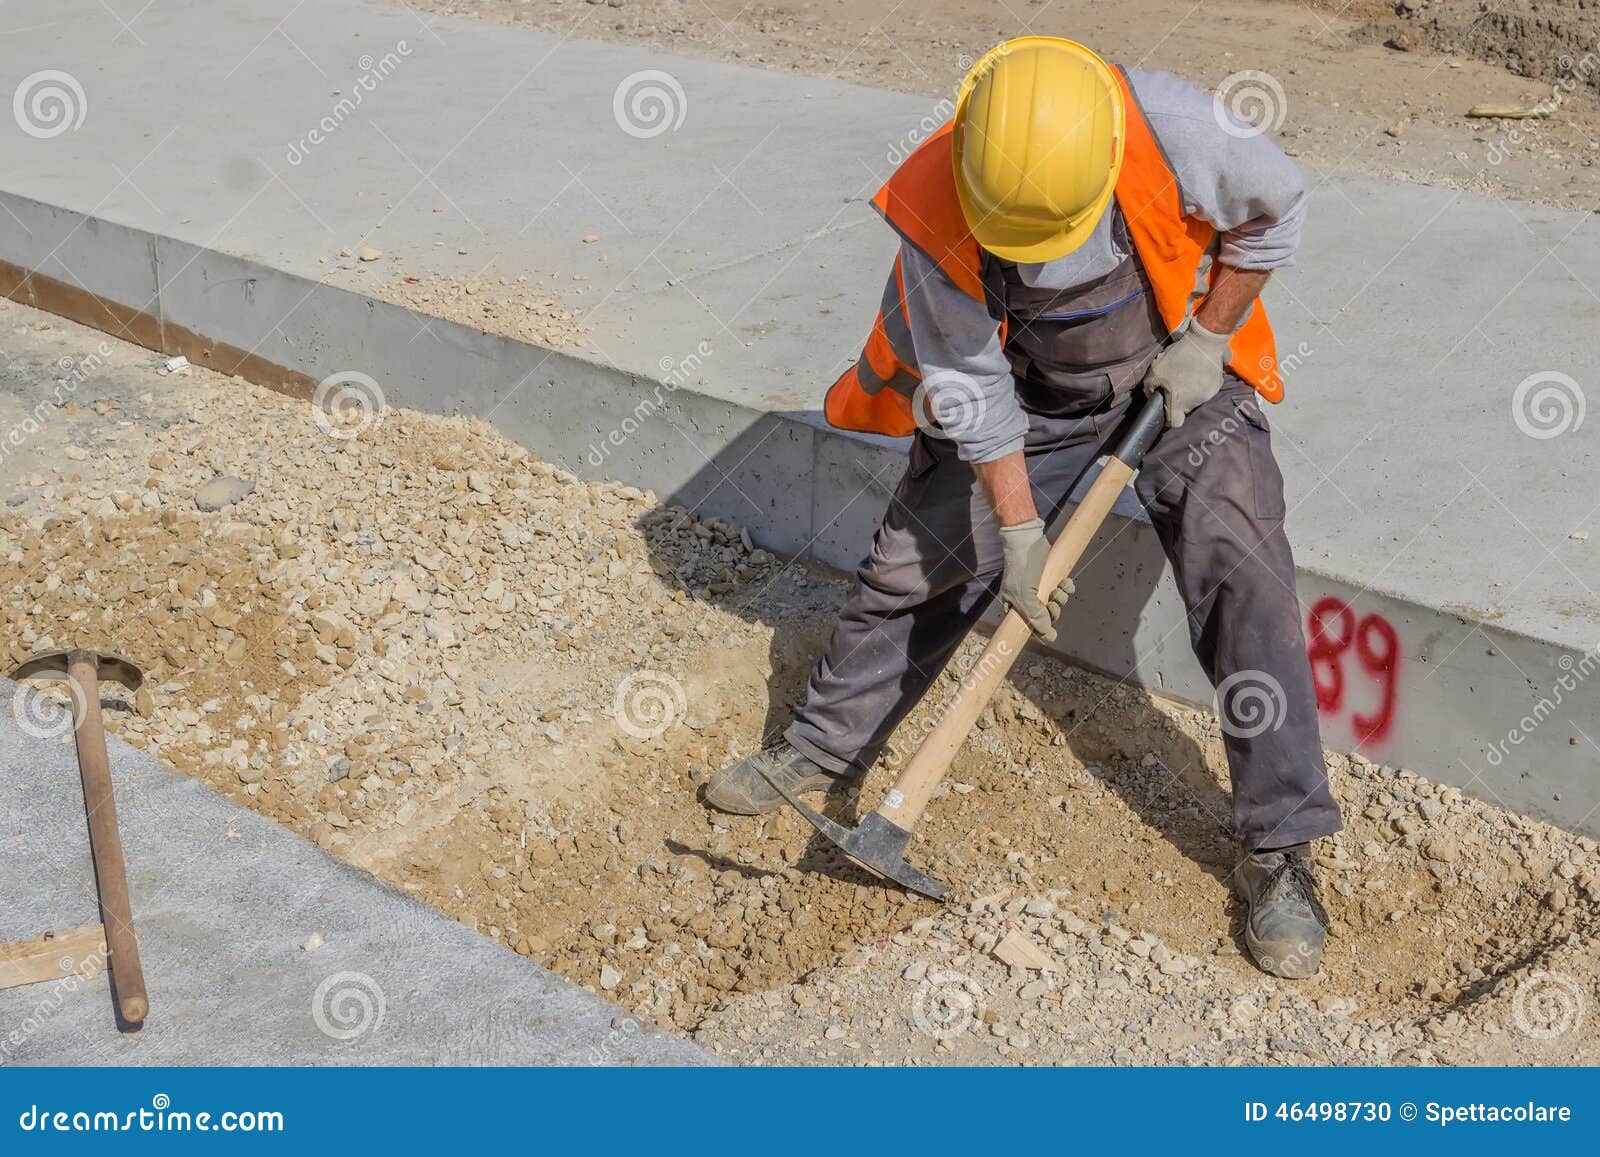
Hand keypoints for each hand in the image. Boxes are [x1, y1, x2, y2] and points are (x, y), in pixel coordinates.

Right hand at [998, 518, 1075, 640]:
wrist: (1027, 539)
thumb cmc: (1021, 567)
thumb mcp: (1024, 596)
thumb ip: (1035, 617)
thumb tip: (1047, 635)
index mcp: (1015, 606)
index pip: (1028, 626)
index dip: (1040, 630)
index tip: (1050, 633)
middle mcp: (1027, 599)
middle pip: (1045, 616)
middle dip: (1053, 611)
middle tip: (1053, 604)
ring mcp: (1040, 588)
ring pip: (1055, 603)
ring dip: (1061, 598)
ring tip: (1059, 589)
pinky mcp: (1051, 578)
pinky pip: (1062, 589)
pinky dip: (1067, 588)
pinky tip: (1067, 582)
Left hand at [1143, 315, 1233, 428]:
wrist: (1204, 342)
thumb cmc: (1178, 357)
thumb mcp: (1155, 371)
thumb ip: (1150, 387)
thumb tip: (1152, 395)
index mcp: (1179, 402)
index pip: (1175, 422)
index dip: (1169, 419)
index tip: (1167, 410)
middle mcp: (1195, 402)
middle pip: (1184, 408)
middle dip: (1178, 399)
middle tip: (1174, 384)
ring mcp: (1208, 394)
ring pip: (1195, 398)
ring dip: (1190, 390)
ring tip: (1186, 374)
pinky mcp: (1217, 385)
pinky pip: (1206, 388)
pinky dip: (1201, 383)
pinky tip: (1197, 370)